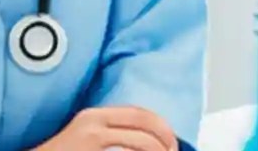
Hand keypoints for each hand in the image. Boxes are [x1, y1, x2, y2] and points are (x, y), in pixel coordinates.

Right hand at [33, 106, 178, 150]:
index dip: (160, 125)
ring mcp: (91, 138)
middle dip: (165, 137)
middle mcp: (94, 122)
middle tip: (174, 150)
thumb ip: (107, 133)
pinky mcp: (90, 150)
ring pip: (141, 141)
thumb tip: (139, 140)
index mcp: (93, 115)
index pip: (138, 112)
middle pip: (144, 122)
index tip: (170, 139)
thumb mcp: (83, 137)